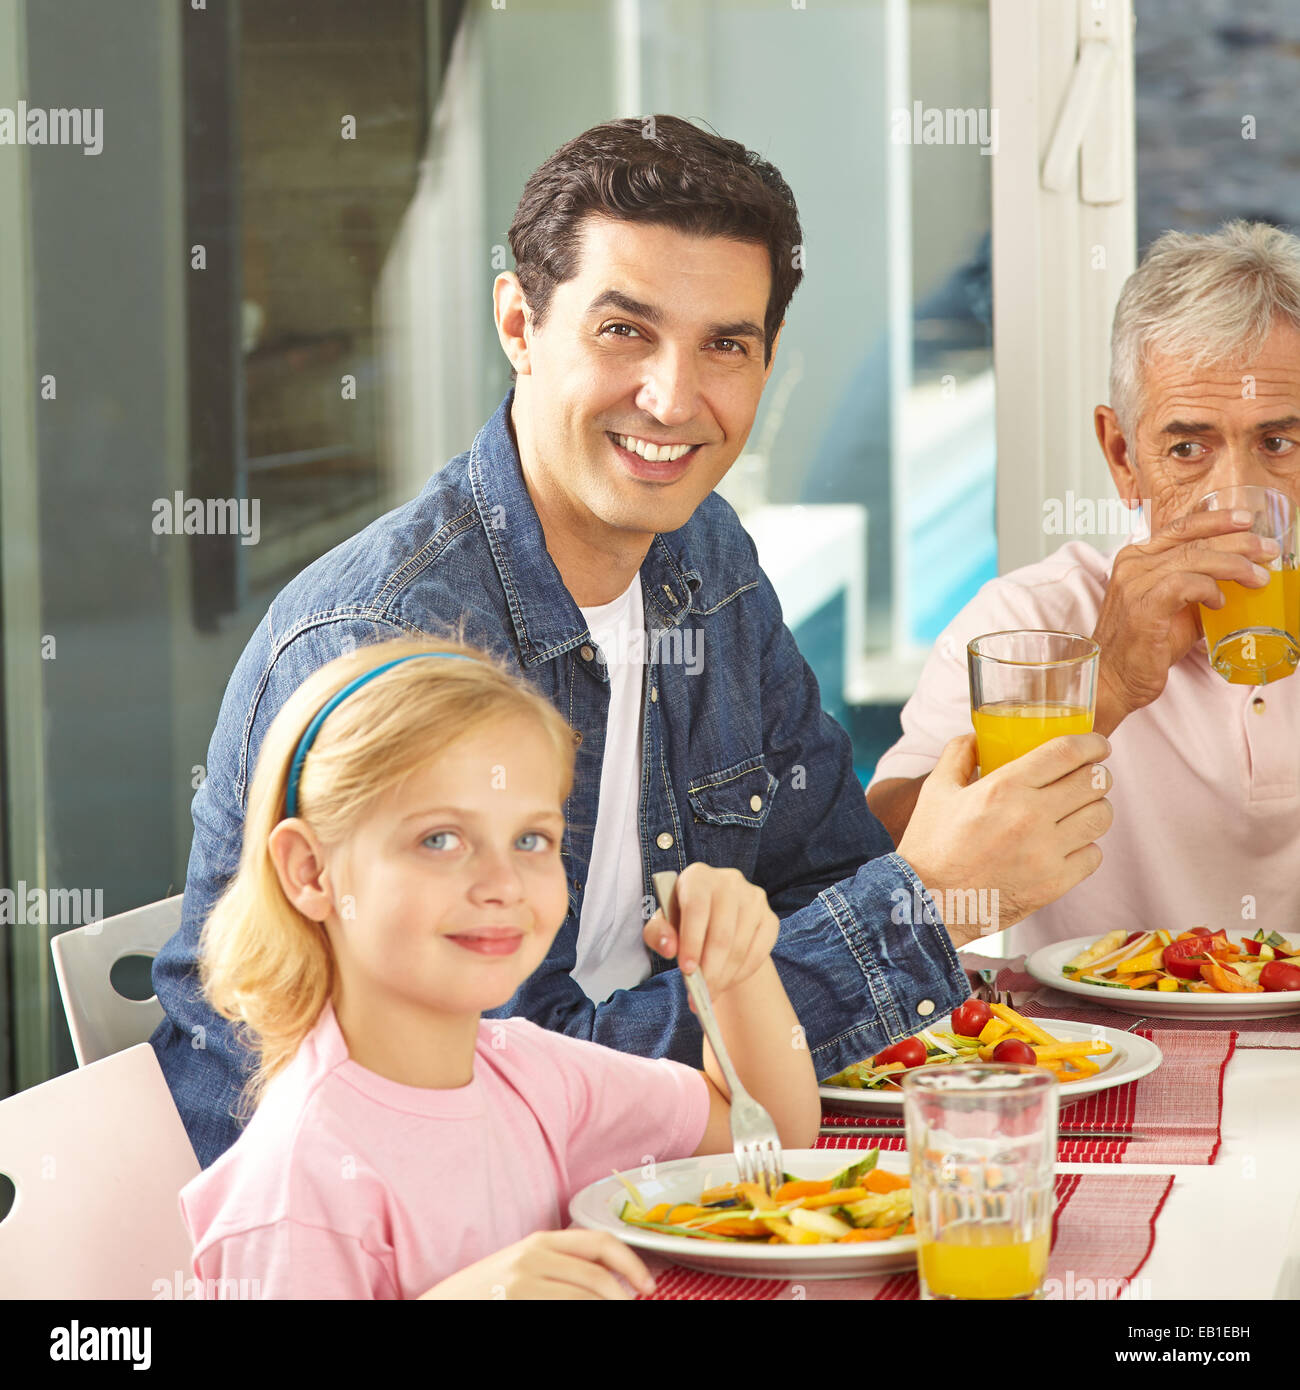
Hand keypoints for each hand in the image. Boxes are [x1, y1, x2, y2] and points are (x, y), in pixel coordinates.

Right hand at [419, 1229, 654, 1299]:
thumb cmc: (488, 1290)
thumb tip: (613, 1278)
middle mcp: (534, 1255)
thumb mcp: (526, 1267)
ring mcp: (523, 1281)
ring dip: (604, 1309)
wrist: (443, 1303)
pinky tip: (581, 1317)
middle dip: (622, 1297)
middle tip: (631, 1306)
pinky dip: (579, 1315)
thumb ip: (563, 1266)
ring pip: (584, 1298)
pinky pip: (563, 1310)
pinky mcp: (514, 1300)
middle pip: (597, 1278)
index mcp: (542, 1241)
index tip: (647, 1285)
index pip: (600, 1243)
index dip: (631, 1263)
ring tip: (610, 1314)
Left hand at [644, 862, 778, 997]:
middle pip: (722, 933)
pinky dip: (743, 973)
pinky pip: (760, 951)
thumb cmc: (682, 921)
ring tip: (710, 993)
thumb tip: (670, 948)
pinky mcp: (769, 917)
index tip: (687, 970)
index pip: (696, 909)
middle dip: (711, 969)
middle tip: (701, 993)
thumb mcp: (662, 925)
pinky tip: (728, 982)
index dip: (692, 941)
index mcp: (698, 876)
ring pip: (740, 946)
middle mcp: (728, 881)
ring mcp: (753, 898)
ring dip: (725, 976)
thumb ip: (659, 934)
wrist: (713, 921)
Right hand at [896, 731, 1112, 938]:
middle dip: (1096, 774)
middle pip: (1094, 782)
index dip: (1091, 743)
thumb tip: (977, 737)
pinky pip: (1093, 856)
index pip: (1066, 752)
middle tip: (1087, 777)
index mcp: (1003, 788)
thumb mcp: (935, 791)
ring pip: (1100, 817)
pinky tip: (1067, 845)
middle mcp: (1030, 817)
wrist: (928, 905)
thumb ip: (958, 755)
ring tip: (1079, 810)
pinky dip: (1085, 847)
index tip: (1096, 744)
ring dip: (1095, 808)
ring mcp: (1046, 854)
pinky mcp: (1054, 884)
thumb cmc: (929, 847)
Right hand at [1092, 508, 1278, 731]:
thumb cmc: (1142, 646)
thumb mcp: (1174, 608)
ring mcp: (1135, 584)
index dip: (1216, 520)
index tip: (1246, 521)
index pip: (1180, 527)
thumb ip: (1198, 587)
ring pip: (1195, 559)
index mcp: (1136, 559)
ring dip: (1234, 566)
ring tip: (1258, 578)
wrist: (1112, 678)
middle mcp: (1132, 565)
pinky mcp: (1144, 606)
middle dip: (1238, 543)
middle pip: (1194, 541)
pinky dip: (1210, 590)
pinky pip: (1186, 584)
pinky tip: (1220, 603)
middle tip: (1267, 550)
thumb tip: (1239, 577)